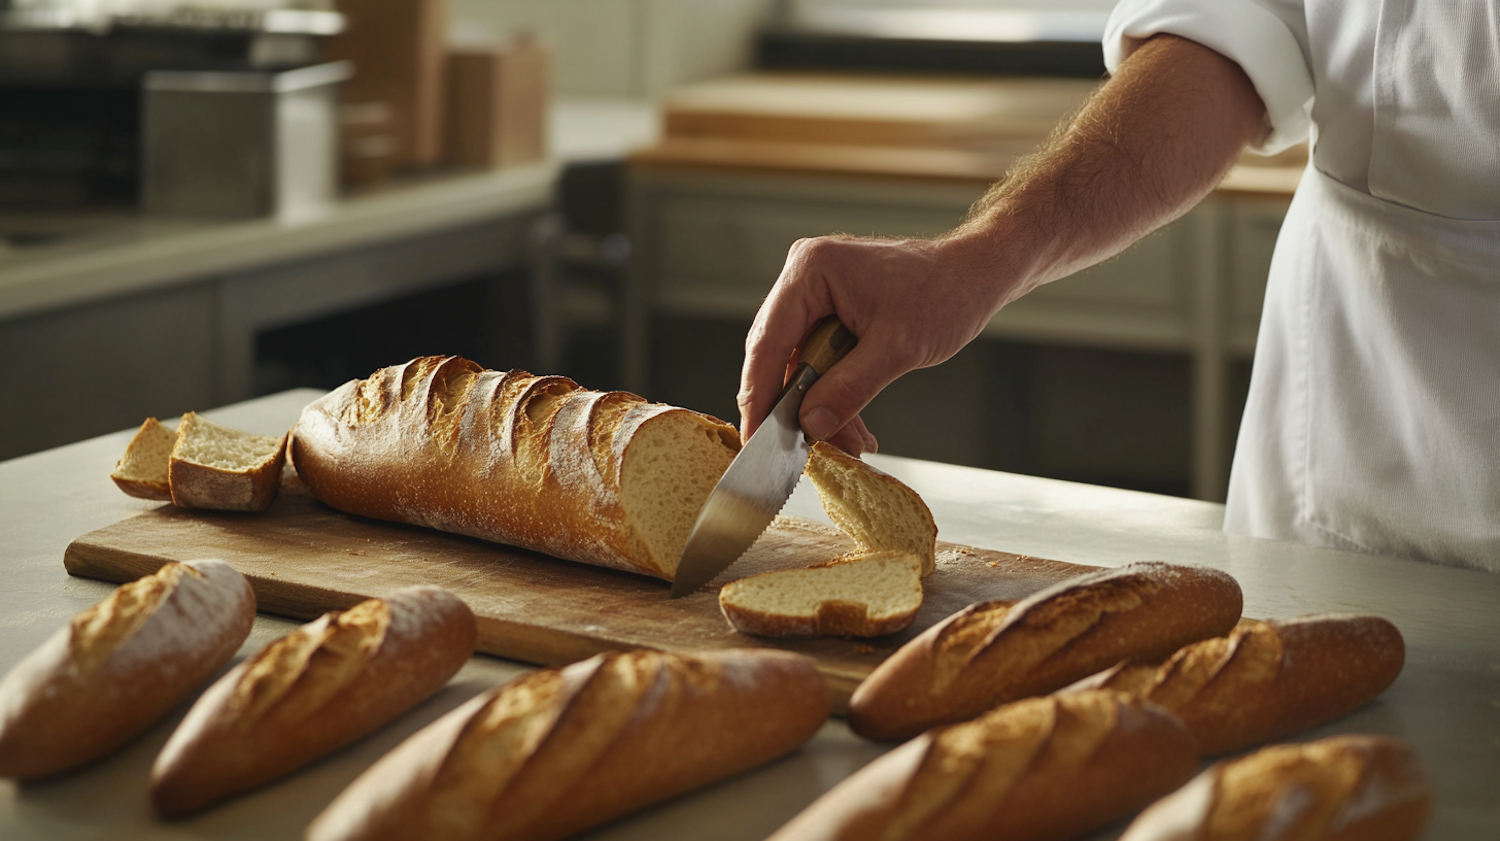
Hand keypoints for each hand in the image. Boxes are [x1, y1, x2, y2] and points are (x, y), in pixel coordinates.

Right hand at [738, 232, 1013, 455]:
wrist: (976, 275)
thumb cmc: (945, 294)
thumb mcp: (898, 349)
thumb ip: (850, 388)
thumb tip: (811, 425)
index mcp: (811, 271)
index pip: (768, 343)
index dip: (759, 397)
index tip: (755, 440)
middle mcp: (805, 277)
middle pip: (778, 355)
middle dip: (796, 408)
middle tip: (801, 453)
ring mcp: (817, 294)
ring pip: (801, 364)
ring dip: (822, 407)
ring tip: (851, 445)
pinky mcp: (831, 311)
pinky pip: (821, 359)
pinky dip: (836, 392)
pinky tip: (855, 427)